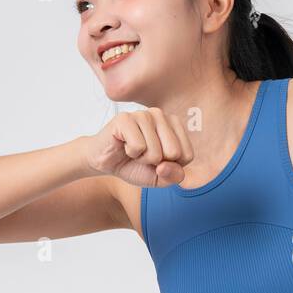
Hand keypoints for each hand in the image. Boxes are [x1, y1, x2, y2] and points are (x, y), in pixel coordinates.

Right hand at [78, 109, 193, 186]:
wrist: (105, 162)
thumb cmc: (135, 166)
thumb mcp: (160, 178)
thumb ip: (174, 176)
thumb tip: (165, 165)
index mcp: (174, 125)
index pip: (187, 155)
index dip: (170, 167)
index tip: (157, 161)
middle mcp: (161, 115)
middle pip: (174, 153)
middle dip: (157, 163)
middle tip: (143, 155)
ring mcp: (143, 114)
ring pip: (155, 152)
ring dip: (142, 159)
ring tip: (133, 150)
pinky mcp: (125, 118)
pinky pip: (138, 147)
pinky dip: (130, 153)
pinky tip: (124, 146)